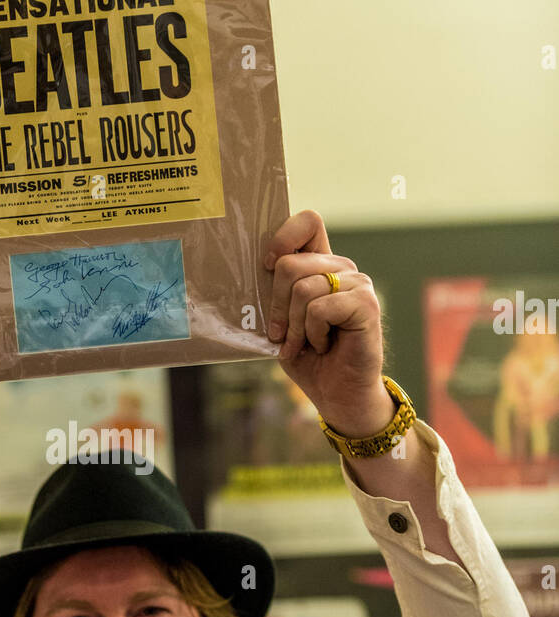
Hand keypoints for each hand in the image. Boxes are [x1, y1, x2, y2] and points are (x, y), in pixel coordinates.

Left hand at [264, 209, 392, 432]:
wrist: (338, 395)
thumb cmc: (308, 359)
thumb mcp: (281, 323)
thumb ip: (274, 295)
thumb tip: (250, 273)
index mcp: (322, 266)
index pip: (308, 222)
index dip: (282, 237)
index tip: (266, 266)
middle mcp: (342, 269)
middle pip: (290, 263)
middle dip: (276, 305)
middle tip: (280, 333)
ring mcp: (358, 284)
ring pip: (303, 289)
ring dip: (294, 326)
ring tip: (305, 343)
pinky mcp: (366, 304)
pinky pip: (320, 308)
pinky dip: (312, 334)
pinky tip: (323, 345)